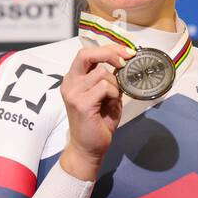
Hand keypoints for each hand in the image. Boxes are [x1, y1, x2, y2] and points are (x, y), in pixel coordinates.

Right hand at [60, 44, 132, 180]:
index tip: (127, 53)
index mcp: (74, 79)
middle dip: (110, 53)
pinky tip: (110, 105)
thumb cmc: (98, 124)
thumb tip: (126, 66)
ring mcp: (73, 92)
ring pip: (102, 73)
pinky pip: (105, 87)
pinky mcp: (81, 103)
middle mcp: (70, 83)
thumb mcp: (108, 97)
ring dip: (115, 85)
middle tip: (125, 61)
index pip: (87, 53)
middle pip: (87, 54)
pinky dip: (114, 94)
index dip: (108, 49)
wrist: (89, 148)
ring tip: (113, 99)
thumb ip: (112, 81)